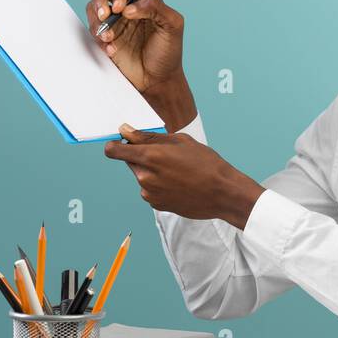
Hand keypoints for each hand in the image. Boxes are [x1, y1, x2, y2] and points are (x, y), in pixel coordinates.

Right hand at [85, 0, 184, 93]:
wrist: (157, 80)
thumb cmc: (168, 52)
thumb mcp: (172, 27)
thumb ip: (157, 9)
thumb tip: (130, 6)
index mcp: (144, 0)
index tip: (121, 8)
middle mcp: (127, 7)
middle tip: (105, 15)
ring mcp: (114, 22)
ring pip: (93, 8)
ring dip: (98, 22)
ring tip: (110, 39)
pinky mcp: (104, 36)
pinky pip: (93, 29)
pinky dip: (99, 38)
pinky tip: (113, 50)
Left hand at [105, 125, 265, 228]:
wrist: (223, 193)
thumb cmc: (207, 163)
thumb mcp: (181, 141)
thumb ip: (149, 137)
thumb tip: (127, 132)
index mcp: (150, 156)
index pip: (114, 151)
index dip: (115, 145)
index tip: (120, 143)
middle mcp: (145, 176)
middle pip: (131, 162)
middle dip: (144, 157)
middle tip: (168, 157)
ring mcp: (149, 193)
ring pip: (142, 176)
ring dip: (153, 172)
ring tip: (179, 173)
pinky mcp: (156, 205)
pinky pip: (151, 190)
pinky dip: (160, 186)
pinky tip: (180, 185)